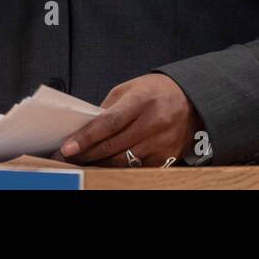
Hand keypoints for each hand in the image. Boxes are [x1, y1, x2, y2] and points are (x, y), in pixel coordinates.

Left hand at [55, 74, 200, 166]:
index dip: (87, 136)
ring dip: (100, 164)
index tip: (67, 147)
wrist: (191, 99)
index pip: (110, 122)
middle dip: (87, 154)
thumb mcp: (129, 89)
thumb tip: (85, 128)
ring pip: (123, 161)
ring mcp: (162, 142)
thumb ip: (108, 108)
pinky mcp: (167, 157)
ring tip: (84, 162)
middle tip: (67, 158)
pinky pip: (137, 168)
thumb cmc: (155, 92)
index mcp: (141, 100)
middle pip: (113, 145)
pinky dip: (120, 168)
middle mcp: (154, 122)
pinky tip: (107, 165)